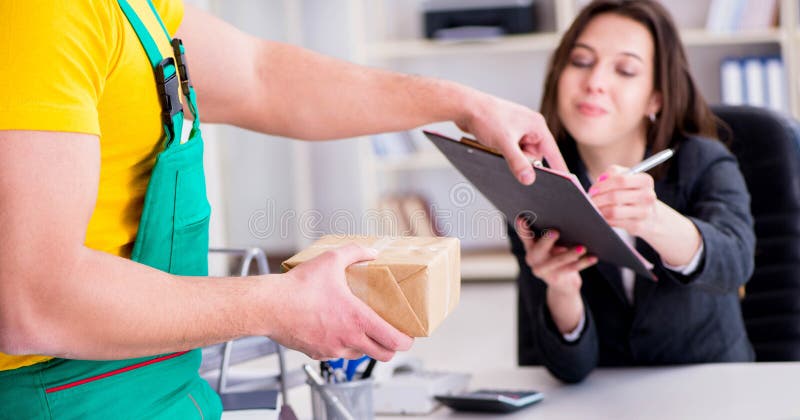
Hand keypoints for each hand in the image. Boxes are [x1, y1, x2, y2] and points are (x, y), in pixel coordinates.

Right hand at [267, 244, 412, 361]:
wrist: (269, 306)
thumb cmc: (298, 287)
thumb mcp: (331, 261)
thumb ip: (356, 252)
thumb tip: (371, 251)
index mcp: (358, 320)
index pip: (394, 341)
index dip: (406, 341)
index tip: (408, 336)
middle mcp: (348, 339)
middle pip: (383, 355)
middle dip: (391, 347)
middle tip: (390, 335)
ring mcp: (332, 349)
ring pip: (359, 355)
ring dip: (365, 346)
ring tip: (361, 329)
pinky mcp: (317, 354)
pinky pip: (336, 354)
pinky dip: (342, 346)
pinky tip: (335, 329)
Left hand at [456, 93, 566, 184]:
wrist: (465, 107)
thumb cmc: (485, 117)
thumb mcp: (504, 143)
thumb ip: (518, 162)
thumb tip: (529, 178)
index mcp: (537, 125)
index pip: (553, 151)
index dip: (559, 167)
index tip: (567, 181)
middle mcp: (530, 127)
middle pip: (534, 156)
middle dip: (521, 159)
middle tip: (507, 150)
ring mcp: (519, 130)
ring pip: (521, 155)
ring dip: (510, 155)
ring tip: (498, 144)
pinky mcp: (508, 133)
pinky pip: (511, 150)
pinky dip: (504, 151)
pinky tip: (494, 145)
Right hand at [515, 219, 594, 332]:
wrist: (562, 284)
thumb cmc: (557, 256)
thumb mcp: (551, 246)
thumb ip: (551, 236)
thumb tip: (567, 219)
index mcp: (530, 247)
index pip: (525, 236)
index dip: (522, 228)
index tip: (522, 218)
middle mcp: (533, 259)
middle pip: (539, 250)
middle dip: (547, 240)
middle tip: (555, 231)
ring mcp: (543, 271)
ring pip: (557, 261)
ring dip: (570, 254)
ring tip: (582, 247)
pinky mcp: (556, 278)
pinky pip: (571, 269)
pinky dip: (583, 263)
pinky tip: (593, 257)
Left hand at [588, 165, 658, 237]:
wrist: (651, 216)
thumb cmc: (633, 193)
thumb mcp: (627, 178)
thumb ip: (613, 173)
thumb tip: (601, 179)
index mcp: (645, 181)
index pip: (621, 180)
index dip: (603, 184)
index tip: (593, 189)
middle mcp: (647, 196)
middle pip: (615, 196)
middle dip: (598, 198)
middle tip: (590, 200)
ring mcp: (644, 212)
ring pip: (613, 211)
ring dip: (599, 209)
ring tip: (595, 208)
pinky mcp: (638, 226)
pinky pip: (614, 222)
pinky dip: (605, 219)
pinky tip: (602, 215)